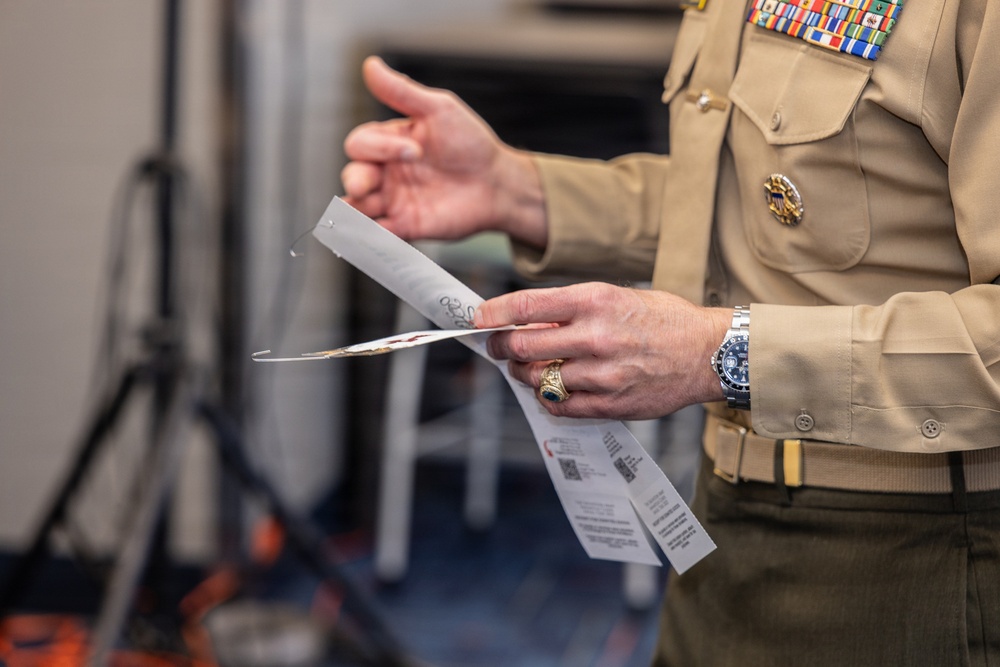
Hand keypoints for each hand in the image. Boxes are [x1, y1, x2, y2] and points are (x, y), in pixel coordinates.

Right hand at [342, 56, 546, 247]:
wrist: (497, 183)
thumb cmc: (470, 144)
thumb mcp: (439, 109)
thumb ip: (402, 92)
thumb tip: (370, 64)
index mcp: (389, 143)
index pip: (362, 144)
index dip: (380, 147)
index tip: (416, 150)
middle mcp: (387, 172)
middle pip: (354, 176)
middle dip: (356, 180)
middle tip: (366, 186)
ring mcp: (395, 200)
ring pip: (360, 207)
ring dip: (355, 211)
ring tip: (358, 213)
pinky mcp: (406, 226)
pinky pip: (380, 233)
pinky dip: (371, 235)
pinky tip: (374, 233)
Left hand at [474, 282, 730, 419]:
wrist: (709, 353)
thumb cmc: (663, 319)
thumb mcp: (617, 295)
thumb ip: (571, 308)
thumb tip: (524, 319)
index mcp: (596, 300)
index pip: (526, 306)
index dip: (493, 313)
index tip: (479, 319)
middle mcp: (596, 336)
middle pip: (522, 346)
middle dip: (500, 346)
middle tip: (497, 346)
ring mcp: (602, 374)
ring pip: (537, 378)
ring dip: (523, 373)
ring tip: (526, 366)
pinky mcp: (610, 404)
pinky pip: (559, 406)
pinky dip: (547, 397)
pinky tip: (553, 387)